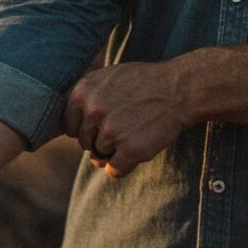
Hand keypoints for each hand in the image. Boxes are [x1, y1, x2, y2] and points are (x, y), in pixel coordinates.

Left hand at [63, 60, 189, 177]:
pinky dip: (125, 165)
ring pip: (99, 156)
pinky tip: (138, 147)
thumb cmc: (144, 82)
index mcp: (83, 91)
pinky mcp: (129, 150)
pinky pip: (114, 170)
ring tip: (135, 130)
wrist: (178, 88)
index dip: (86, 127)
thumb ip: (87, 100)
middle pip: (85, 142)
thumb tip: (75, 136)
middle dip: (101, 139)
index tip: (103, 122)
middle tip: (124, 124)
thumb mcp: (109, 77)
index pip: (69, 125)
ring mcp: (111, 131)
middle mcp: (93, 110)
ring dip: (116, 150)